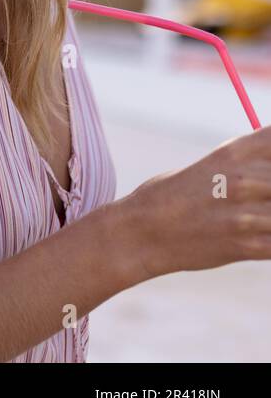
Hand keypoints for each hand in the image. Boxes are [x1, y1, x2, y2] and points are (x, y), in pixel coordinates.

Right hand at [119, 124, 270, 278]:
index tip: (268, 167)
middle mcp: (243, 179)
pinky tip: (260, 237)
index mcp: (234, 151)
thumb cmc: (171, 197)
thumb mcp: (212, 166)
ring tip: (256, 220)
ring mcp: (246, 215)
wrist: (140, 234)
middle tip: (262, 199)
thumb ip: (250, 165)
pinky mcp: (247, 246)